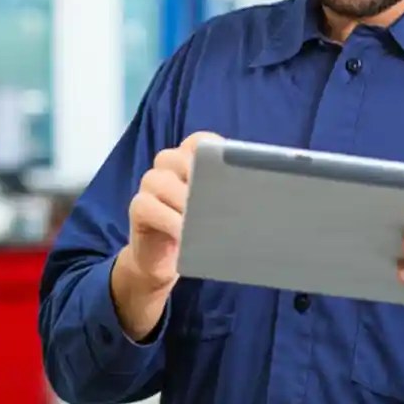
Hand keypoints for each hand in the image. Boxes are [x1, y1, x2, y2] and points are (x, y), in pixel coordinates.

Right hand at [111, 131, 220, 339]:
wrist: (167, 260)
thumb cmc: (200, 230)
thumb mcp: (219, 209)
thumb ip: (233, 193)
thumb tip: (265, 191)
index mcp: (189, 157)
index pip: (201, 143)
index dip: (216, 154)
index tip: (234, 174)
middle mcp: (167, 164)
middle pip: (181, 160)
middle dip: (202, 181)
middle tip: (220, 201)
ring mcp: (150, 184)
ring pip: (164, 182)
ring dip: (185, 202)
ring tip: (201, 221)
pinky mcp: (138, 207)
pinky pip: (149, 206)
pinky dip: (170, 220)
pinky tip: (184, 234)